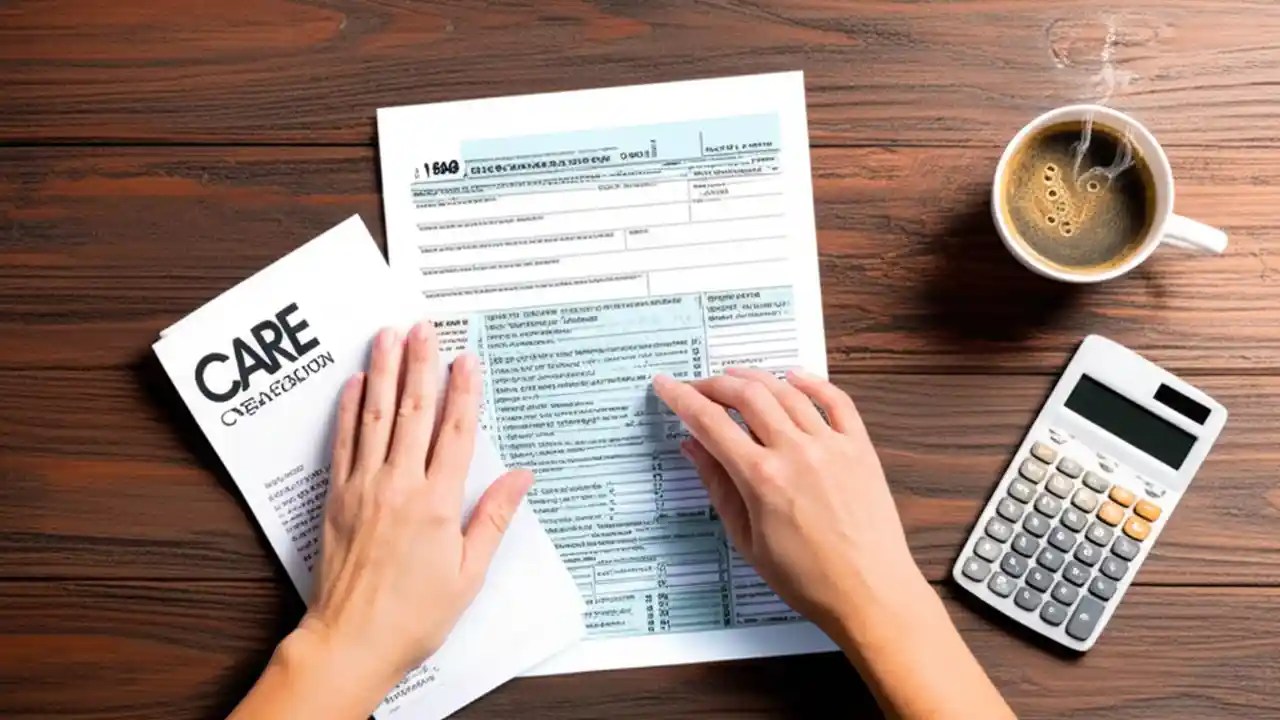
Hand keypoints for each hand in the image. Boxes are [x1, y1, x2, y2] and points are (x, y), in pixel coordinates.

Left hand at [298, 322, 533, 698]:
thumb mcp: (468, 573)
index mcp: (438, 504)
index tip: (467, 360)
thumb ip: (492, 518)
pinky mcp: (337, 498)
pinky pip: (343, 443)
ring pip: (376, 417)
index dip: (463, 392)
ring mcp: (364, 488)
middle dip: (421, 365)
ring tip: (387, 337)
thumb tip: (520, 477)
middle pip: (414, 412)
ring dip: (383, 372)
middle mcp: (399, 487)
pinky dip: (349, 410)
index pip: (455, 433)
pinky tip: (355, 383)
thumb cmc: (413, 616)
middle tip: (424, 327)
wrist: (351, 641)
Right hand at [652, 367, 923, 633]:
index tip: (666, 385)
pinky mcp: (859, 448)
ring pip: (786, 390)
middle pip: (746, 395)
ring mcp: (831, 445)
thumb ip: (718, 487)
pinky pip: (836, 400)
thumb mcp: (747, 540)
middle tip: (698, 386)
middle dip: (714, 383)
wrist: (870, 594)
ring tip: (735, 376)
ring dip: (755, 377)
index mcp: (762, 478)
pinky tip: (793, 377)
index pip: (711, 422)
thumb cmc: (808, 579)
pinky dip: (811, 382)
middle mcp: (796, 452)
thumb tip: (693, 448)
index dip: (682, 398)